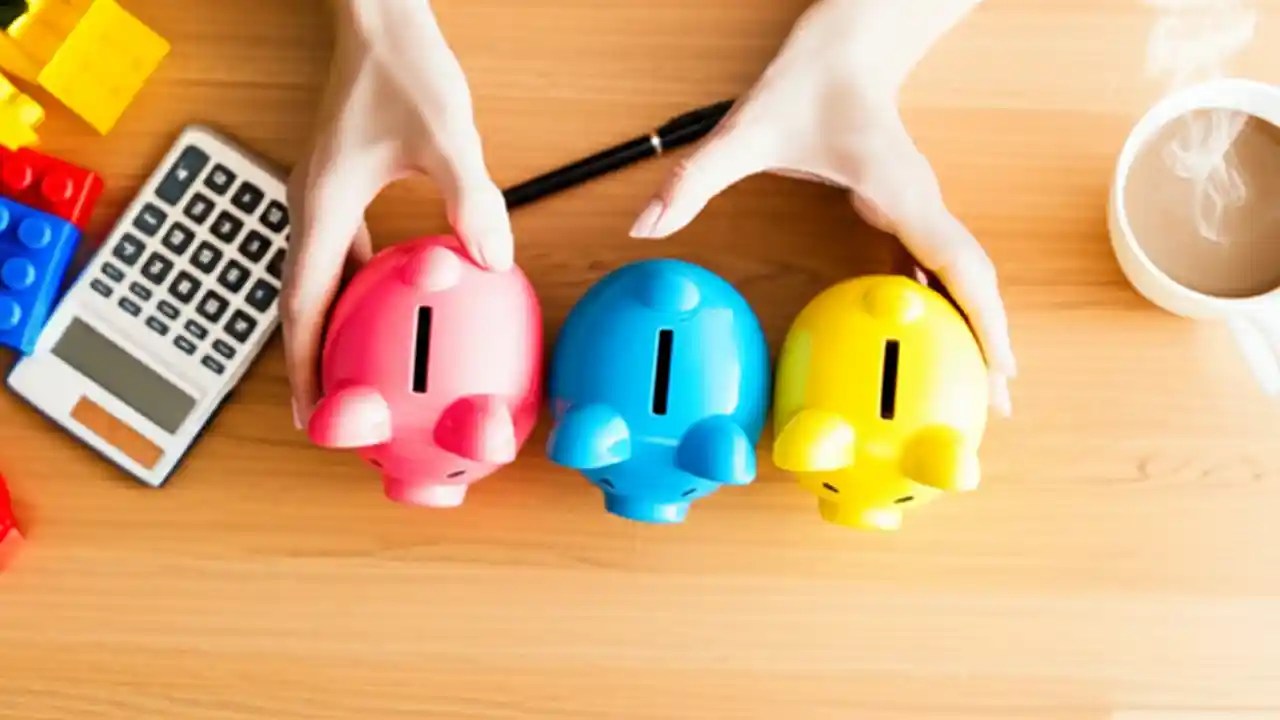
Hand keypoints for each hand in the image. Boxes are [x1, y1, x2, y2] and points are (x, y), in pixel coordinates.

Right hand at [284, 0, 511, 426]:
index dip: (306, 368)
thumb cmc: (399, 69)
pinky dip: (351, 291)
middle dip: (313, 363)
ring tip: (354, 374)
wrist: (376, 20)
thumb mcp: (446, 135)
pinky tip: (384, 304)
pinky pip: (338, 256)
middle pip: (302, 305)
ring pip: (317, 282)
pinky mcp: (339, 189)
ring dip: (329, 330)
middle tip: (336, 412)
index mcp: (323, 208)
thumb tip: (493, 258)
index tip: (314, 416)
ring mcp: (321, 200)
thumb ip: (470, 198)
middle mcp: (311, 210)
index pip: (303, 306)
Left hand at [630, 0, 1015, 415]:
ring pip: (960, 278)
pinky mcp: (904, 210)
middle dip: (992, 342)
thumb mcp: (746, 131)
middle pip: (973, 282)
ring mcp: (918, 208)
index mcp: (900, 192)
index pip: (957, 265)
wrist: (845, 45)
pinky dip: (941, 308)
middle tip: (1000, 407)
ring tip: (979, 389)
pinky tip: (929, 344)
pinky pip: (932, 268)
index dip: (982, 318)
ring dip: (974, 329)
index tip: (999, 369)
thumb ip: (695, 179)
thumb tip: (646, 225)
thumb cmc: (808, 84)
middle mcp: (922, 203)